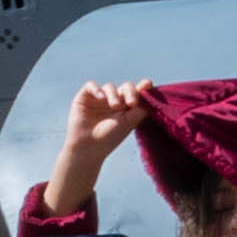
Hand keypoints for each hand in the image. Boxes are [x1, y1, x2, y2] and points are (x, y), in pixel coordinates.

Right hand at [51, 80, 155, 218]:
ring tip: (115, 105)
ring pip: (110, 86)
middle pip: (125, 87)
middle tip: (132, 101)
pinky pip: (92, 86)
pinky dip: (97, 89)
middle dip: (129, 92)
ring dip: (114, 93)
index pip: (136, 92)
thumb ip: (140, 111)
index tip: (148, 88)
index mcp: (126, 107)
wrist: (87, 150)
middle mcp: (114, 101)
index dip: (142, 89)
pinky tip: (101, 97)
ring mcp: (98, 99)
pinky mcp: (84, 97)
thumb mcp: (128, 126)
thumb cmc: (108, 142)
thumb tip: (152, 95)